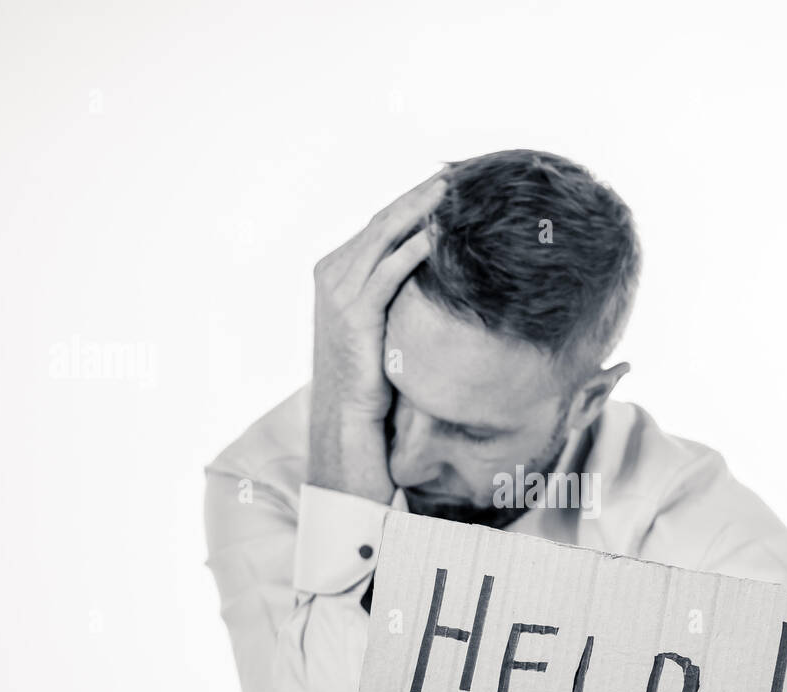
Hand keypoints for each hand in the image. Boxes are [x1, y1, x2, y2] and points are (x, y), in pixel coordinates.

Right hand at [307, 168, 447, 498]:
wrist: (350, 419)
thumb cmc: (372, 376)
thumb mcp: (383, 321)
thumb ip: (396, 289)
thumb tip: (437, 265)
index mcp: (335, 270)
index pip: (379, 224)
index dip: (412, 202)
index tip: (447, 184)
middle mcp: (331, 275)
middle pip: (382, 222)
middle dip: (419, 197)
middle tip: (455, 176)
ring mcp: (338, 293)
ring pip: (383, 239)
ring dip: (419, 213)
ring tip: (452, 194)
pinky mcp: (353, 316)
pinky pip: (386, 273)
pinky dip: (411, 251)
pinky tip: (437, 236)